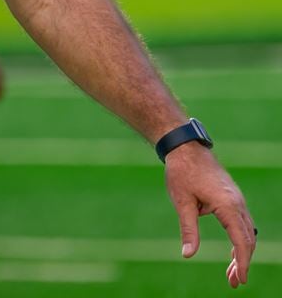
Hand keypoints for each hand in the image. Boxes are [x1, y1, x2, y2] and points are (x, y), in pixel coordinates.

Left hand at [165, 143, 255, 287]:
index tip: (240, 279)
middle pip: (248, 239)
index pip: (241, 240)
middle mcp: (237, 203)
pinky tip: (234, 252)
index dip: (243, 262)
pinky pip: (242, 223)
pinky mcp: (232, 198)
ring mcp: (237, 200)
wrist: (186, 148)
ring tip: (232, 273)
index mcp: (227, 205)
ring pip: (247, 232)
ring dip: (243, 252)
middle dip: (243, 262)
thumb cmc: (182, 173)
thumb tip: (187, 254)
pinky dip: (240, 239)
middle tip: (234, 282)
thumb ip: (188, 229)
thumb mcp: (182, 202)